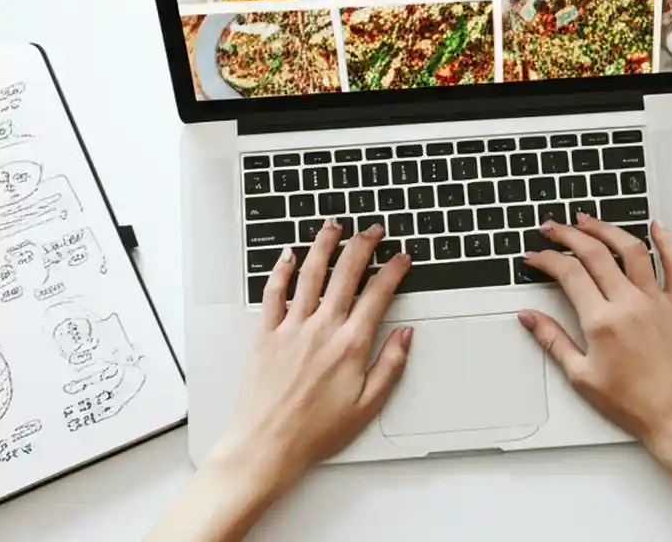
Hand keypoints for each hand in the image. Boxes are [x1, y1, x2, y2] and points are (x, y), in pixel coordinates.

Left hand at [211, 220, 413, 486]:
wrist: (267, 445)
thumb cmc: (316, 431)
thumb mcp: (368, 405)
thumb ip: (390, 365)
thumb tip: (405, 336)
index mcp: (350, 345)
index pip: (378, 294)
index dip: (394, 271)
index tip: (403, 258)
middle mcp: (321, 329)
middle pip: (346, 273)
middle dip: (363, 246)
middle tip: (374, 231)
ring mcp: (291, 328)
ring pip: (310, 274)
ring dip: (324, 246)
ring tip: (334, 226)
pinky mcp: (266, 335)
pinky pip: (273, 294)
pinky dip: (281, 271)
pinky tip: (288, 256)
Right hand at [518, 215, 671, 448]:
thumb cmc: (632, 403)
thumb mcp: (581, 376)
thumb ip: (552, 340)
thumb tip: (528, 317)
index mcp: (602, 322)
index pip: (569, 274)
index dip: (547, 259)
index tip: (534, 256)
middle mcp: (630, 304)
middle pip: (595, 253)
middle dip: (569, 235)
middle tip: (553, 228)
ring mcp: (658, 301)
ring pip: (632, 250)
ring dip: (607, 229)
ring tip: (589, 221)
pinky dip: (667, 241)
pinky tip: (656, 227)